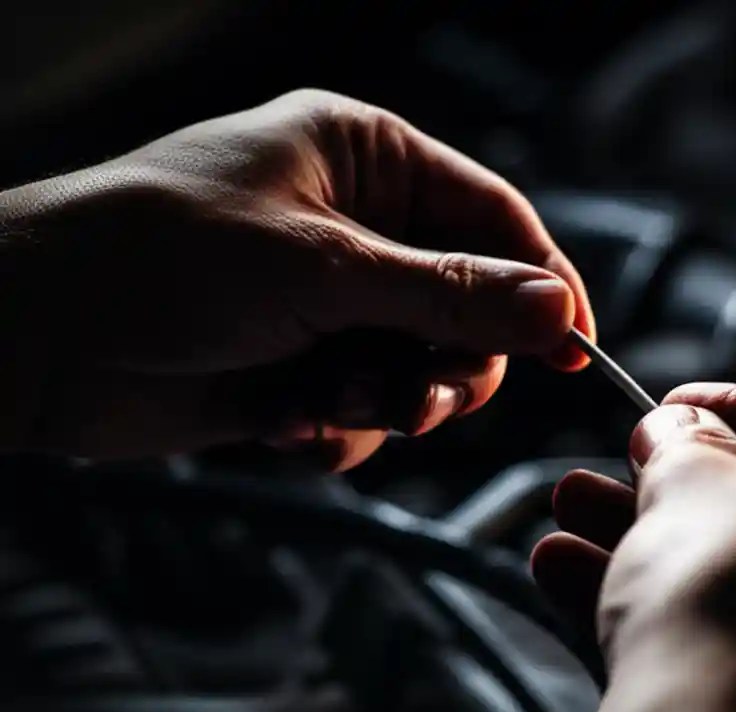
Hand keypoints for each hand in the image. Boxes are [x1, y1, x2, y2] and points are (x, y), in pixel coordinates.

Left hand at [0, 89, 593, 468]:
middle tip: (428, 397)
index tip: (575, 350)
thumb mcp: (323, 268)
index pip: (494, 218)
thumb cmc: (159, 257)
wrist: (26, 335)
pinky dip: (341, 423)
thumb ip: (448, 297)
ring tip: (341, 404)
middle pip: (468, 302)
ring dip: (392, 397)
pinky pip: (365, 401)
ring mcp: (324, 296)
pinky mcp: (294, 360)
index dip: (542, 283)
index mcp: (365, 158)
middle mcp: (354, 224)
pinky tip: (289, 421)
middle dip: (453, 359)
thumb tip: (557, 310)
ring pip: (419, 362)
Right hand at [532, 384, 735, 711]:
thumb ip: (691, 441)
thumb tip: (681, 433)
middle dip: (701, 492)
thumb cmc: (731, 606)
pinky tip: (601, 591)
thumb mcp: (693, 484)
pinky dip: (715, 623)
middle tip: (639, 476)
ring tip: (588, 529)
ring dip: (686, 552)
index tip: (680, 413)